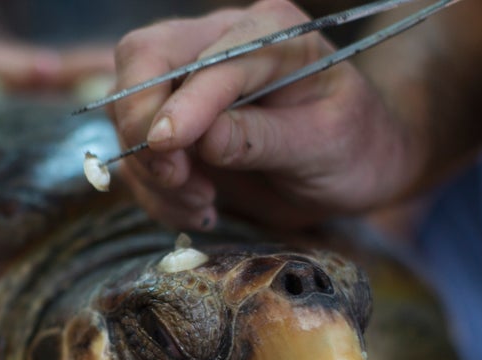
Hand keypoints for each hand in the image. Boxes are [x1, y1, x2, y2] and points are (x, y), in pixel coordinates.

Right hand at [109, 0, 419, 231]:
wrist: (355, 167)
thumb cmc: (353, 146)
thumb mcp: (324, 144)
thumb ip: (263, 138)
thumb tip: (202, 139)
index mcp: (270, 31)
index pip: (208, 57)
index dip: (183, 101)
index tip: (169, 147)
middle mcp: (220, 43)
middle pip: (143, 58)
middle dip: (141, 122)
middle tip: (174, 177)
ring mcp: (189, 82)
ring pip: (126, 107)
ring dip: (149, 167)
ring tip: (201, 202)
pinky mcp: (173, 123)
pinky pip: (135, 151)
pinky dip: (153, 190)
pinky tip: (198, 206)